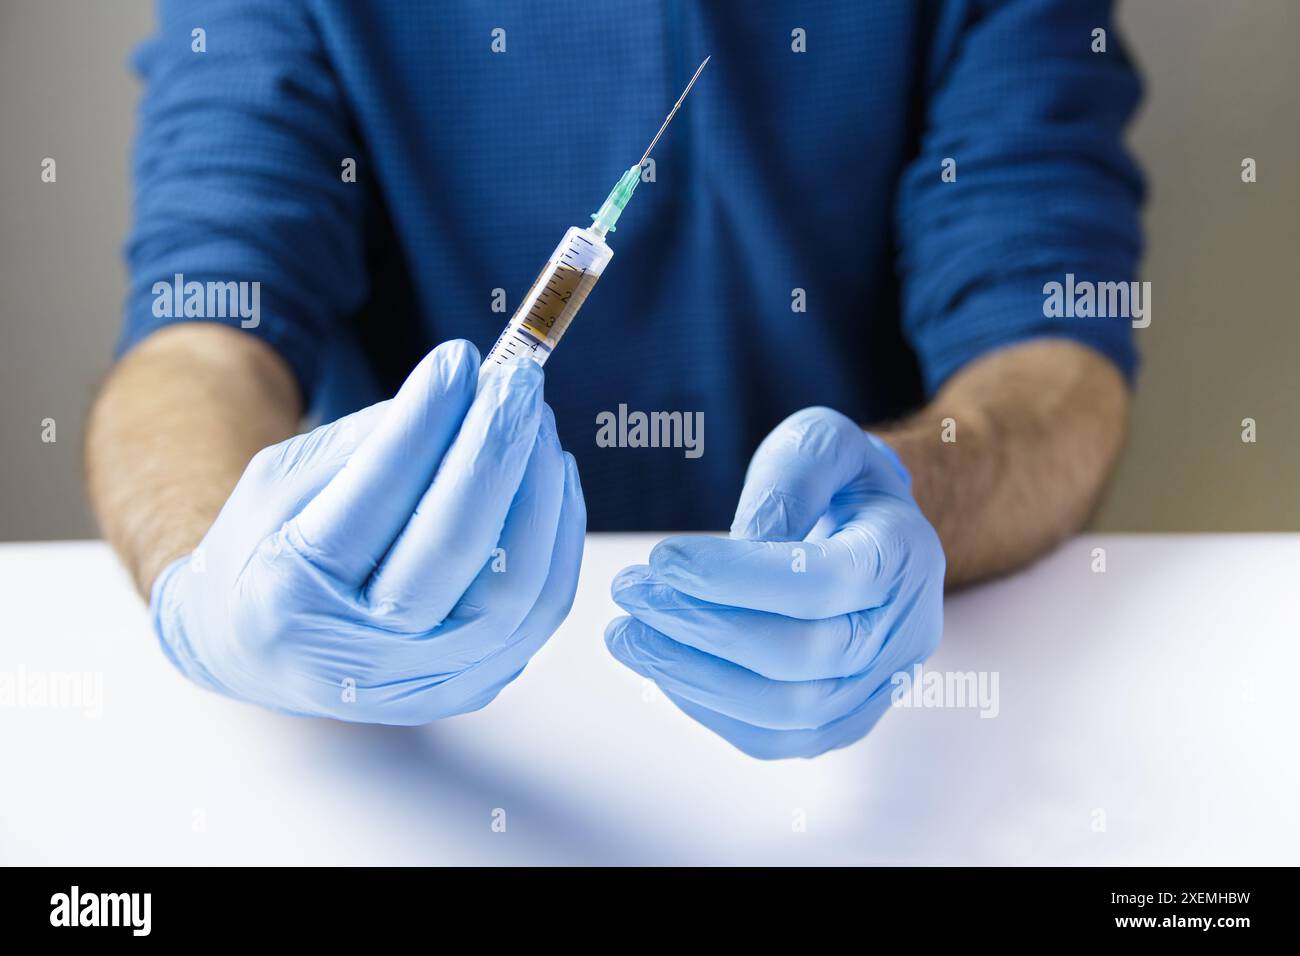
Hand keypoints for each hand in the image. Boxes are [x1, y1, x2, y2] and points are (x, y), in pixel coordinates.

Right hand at [150, 340, 584, 723]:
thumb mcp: (282, 482)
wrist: (258, 651)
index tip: (459, 359)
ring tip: (534, 420)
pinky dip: (559, 533)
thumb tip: (464, 388)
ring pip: (519, 586)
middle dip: (496, 449)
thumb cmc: (268, 550)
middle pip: (456, 548)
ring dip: (541, 489)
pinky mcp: (471, 689)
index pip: (376, 498)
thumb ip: (369, 442)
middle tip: (517, 381)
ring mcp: (422, 687)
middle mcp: (356, 659)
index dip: (426, 421)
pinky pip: (543, 607)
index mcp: (286, 597)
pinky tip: (551, 474)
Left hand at [605, 407, 942, 758]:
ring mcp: (880, 684)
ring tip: (627, 634)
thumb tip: (742, 549)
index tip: (662, 558)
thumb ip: (788, 482)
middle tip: (630, 591)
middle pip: (804, 655)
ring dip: (693, 677)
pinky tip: (663, 664)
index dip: (737, 577)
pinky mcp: (844, 718)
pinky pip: (776, 738)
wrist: (873, 528)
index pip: (824, 582)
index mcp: (903, 553)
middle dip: (702, 627)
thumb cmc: (838, 480)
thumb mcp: (820, 444)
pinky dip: (710, 707)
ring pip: (789, 713)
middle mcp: (905, 628)